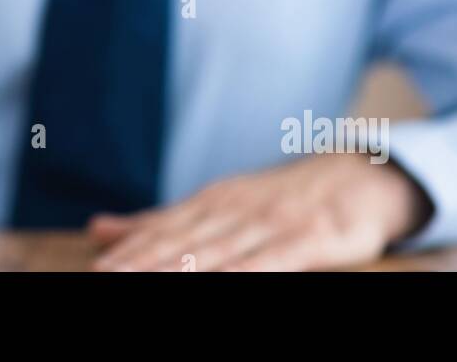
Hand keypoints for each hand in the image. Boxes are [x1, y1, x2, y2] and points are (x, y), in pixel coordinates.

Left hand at [88, 154, 432, 271]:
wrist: (359, 175)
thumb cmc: (280, 199)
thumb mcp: (217, 204)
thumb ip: (161, 222)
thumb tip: (97, 228)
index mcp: (210, 202)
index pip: (162, 230)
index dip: (129, 251)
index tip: (97, 268)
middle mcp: (235, 210)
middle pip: (183, 242)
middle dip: (142, 261)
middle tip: (106, 275)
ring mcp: (272, 223)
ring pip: (219, 252)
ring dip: (181, 268)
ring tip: (142, 279)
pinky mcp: (309, 238)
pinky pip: (272, 260)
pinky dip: (246, 271)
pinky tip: (223, 280)